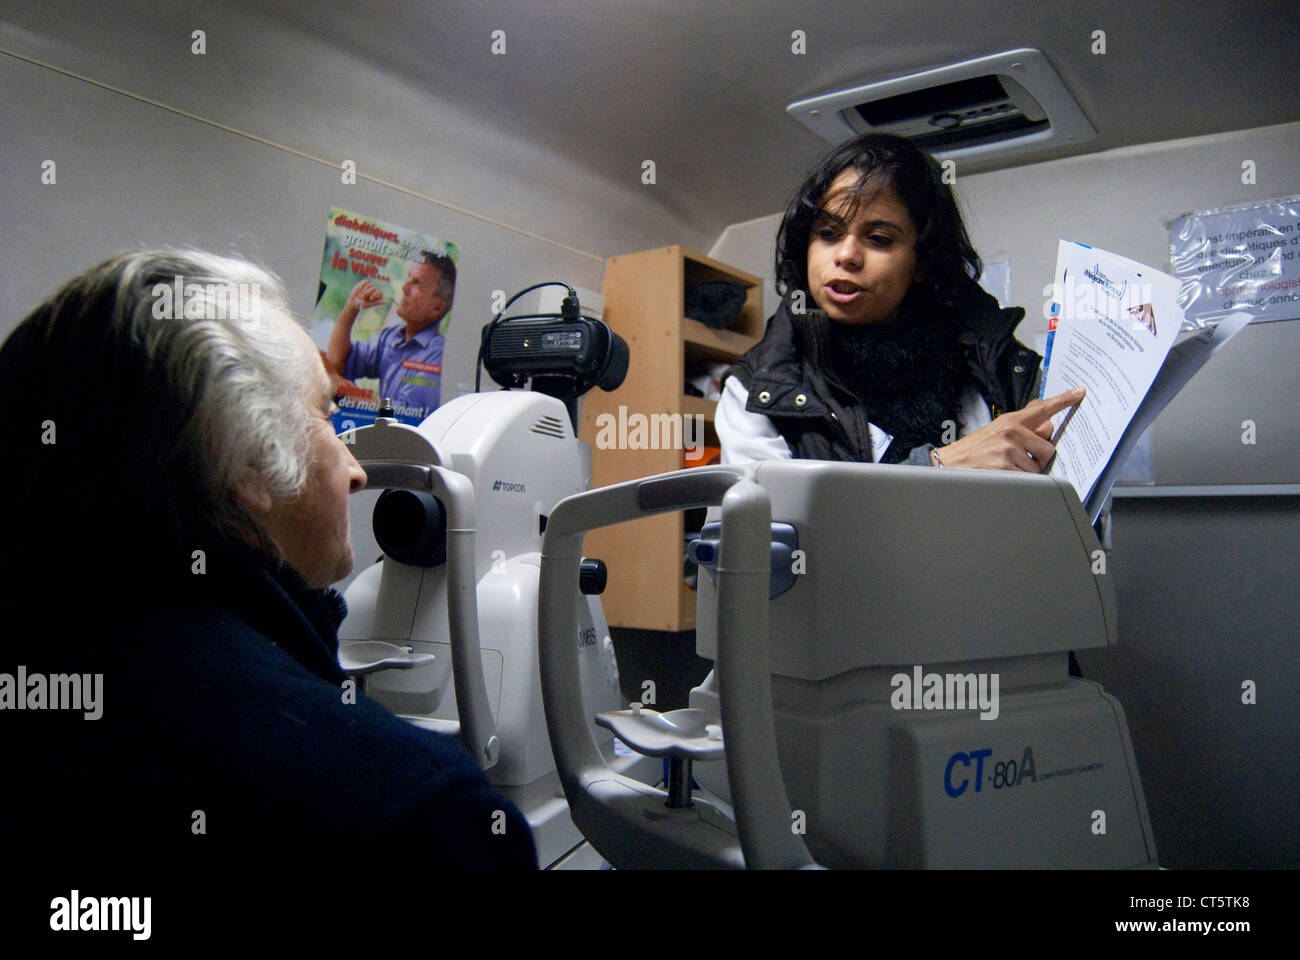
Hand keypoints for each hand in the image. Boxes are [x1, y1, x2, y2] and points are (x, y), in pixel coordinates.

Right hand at [346, 280, 383, 312]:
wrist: (354, 301)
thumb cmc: (362, 304)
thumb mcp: (369, 304)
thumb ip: (376, 303)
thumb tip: (384, 302)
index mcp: (378, 296)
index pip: (380, 293)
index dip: (375, 295)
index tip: (370, 299)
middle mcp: (375, 291)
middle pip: (373, 288)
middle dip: (366, 293)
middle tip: (361, 298)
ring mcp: (370, 286)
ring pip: (369, 285)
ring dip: (363, 290)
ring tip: (360, 295)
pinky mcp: (365, 283)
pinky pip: (365, 281)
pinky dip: (362, 285)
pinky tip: (359, 289)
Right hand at [935, 387, 1084, 471]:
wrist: (947, 465)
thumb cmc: (972, 451)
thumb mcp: (997, 433)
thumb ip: (1025, 429)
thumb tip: (1047, 426)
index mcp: (1010, 421)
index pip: (1042, 408)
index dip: (1063, 400)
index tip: (1079, 392)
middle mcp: (1011, 431)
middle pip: (1047, 448)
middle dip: (1038, 459)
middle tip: (1019, 461)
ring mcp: (1008, 449)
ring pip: (1038, 466)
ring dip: (1026, 472)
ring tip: (1006, 469)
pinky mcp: (1006, 466)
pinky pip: (1028, 478)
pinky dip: (1019, 481)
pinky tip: (1003, 476)